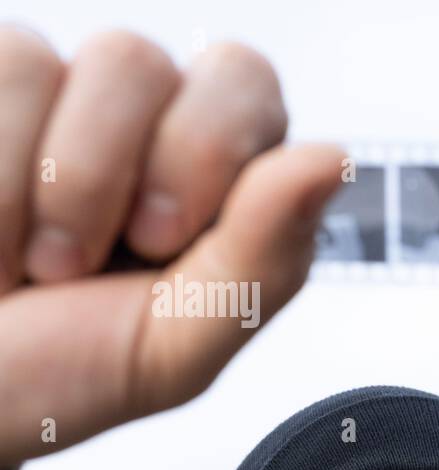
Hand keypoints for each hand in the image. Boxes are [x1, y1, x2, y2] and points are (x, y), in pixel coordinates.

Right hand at [0, 27, 344, 469]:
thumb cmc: (68, 372)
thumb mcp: (177, 344)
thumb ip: (264, 254)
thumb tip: (335, 156)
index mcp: (219, 172)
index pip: (243, 81)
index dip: (204, 147)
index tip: (161, 243)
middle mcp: (141, 117)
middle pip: (141, 60)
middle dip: (108, 171)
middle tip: (84, 264)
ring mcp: (52, 97)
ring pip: (57, 59)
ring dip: (45, 188)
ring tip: (34, 267)